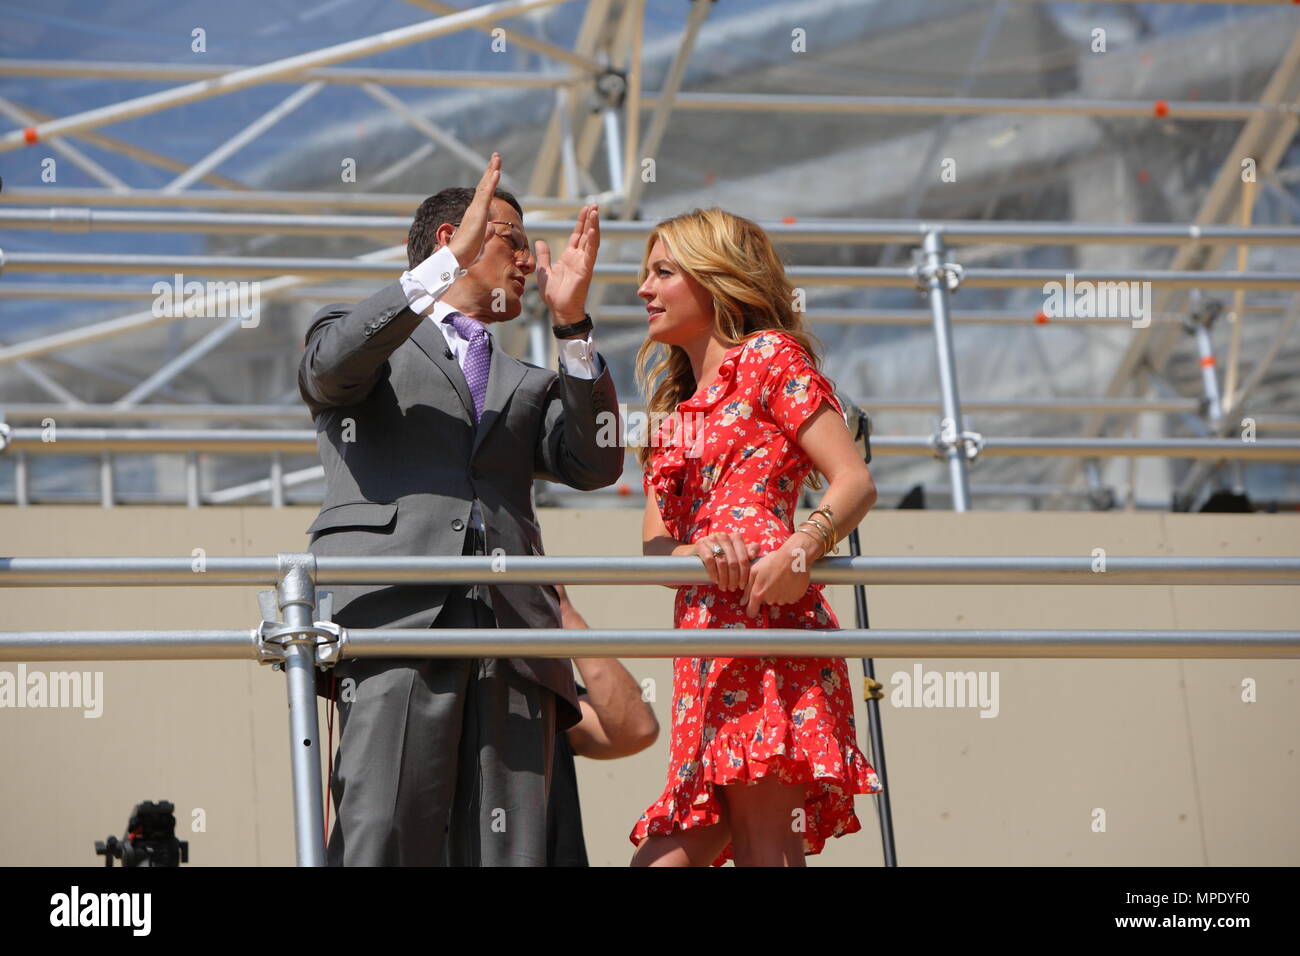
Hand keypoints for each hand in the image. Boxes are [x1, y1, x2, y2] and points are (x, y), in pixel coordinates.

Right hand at [448, 152, 500, 267]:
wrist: (456, 258)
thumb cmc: (466, 253)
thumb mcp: (481, 242)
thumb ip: (486, 234)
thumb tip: (491, 229)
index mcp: (476, 215)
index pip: (484, 194)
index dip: (489, 181)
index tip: (494, 169)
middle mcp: (474, 209)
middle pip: (484, 185)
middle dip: (490, 170)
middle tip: (496, 156)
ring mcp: (476, 210)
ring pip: (485, 187)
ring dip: (491, 171)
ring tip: (497, 158)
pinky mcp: (477, 214)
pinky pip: (486, 195)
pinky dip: (491, 183)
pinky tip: (496, 172)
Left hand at [536, 204, 599, 323]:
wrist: (559, 311)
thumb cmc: (554, 295)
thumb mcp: (544, 271)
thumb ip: (544, 256)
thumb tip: (540, 241)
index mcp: (570, 257)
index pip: (577, 236)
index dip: (581, 222)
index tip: (585, 209)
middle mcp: (579, 258)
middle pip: (586, 234)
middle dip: (589, 219)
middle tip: (594, 205)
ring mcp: (584, 263)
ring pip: (590, 241)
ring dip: (593, 226)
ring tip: (595, 212)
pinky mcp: (586, 270)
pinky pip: (591, 253)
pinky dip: (592, 240)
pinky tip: (593, 229)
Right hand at [694, 532, 759, 592]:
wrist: (696, 553)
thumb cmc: (720, 554)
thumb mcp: (735, 552)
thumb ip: (747, 552)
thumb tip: (753, 556)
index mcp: (736, 537)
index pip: (744, 558)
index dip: (744, 574)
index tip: (742, 585)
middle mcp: (724, 536)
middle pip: (733, 562)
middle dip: (734, 578)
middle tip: (733, 588)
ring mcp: (712, 539)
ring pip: (722, 562)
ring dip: (724, 578)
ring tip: (724, 587)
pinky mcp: (701, 544)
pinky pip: (710, 561)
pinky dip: (714, 573)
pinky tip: (715, 580)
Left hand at [741, 539, 813, 618]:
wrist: (795, 558)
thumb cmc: (774, 561)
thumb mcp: (755, 570)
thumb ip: (748, 588)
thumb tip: (743, 602)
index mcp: (759, 593)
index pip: (752, 611)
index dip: (751, 609)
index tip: (753, 606)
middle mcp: (771, 599)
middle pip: (766, 602)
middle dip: (767, 593)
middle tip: (771, 579)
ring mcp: (784, 600)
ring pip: (778, 599)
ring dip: (778, 592)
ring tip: (781, 578)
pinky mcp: (795, 598)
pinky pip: (789, 598)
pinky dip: (788, 592)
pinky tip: (789, 581)